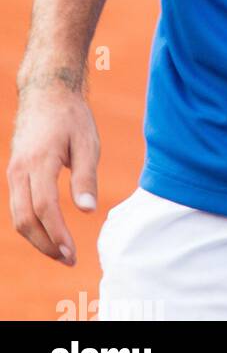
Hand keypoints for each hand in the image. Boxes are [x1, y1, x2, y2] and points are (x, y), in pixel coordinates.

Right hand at [7, 81, 99, 264]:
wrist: (45, 93)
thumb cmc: (71, 117)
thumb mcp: (87, 142)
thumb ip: (86, 176)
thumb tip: (87, 211)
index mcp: (40, 161)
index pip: (45, 208)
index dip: (57, 234)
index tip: (73, 252)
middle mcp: (20, 171)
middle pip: (25, 220)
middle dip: (46, 245)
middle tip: (69, 259)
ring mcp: (13, 173)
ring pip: (18, 217)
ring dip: (37, 239)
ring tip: (62, 252)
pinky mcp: (14, 175)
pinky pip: (18, 207)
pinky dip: (32, 225)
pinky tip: (51, 233)